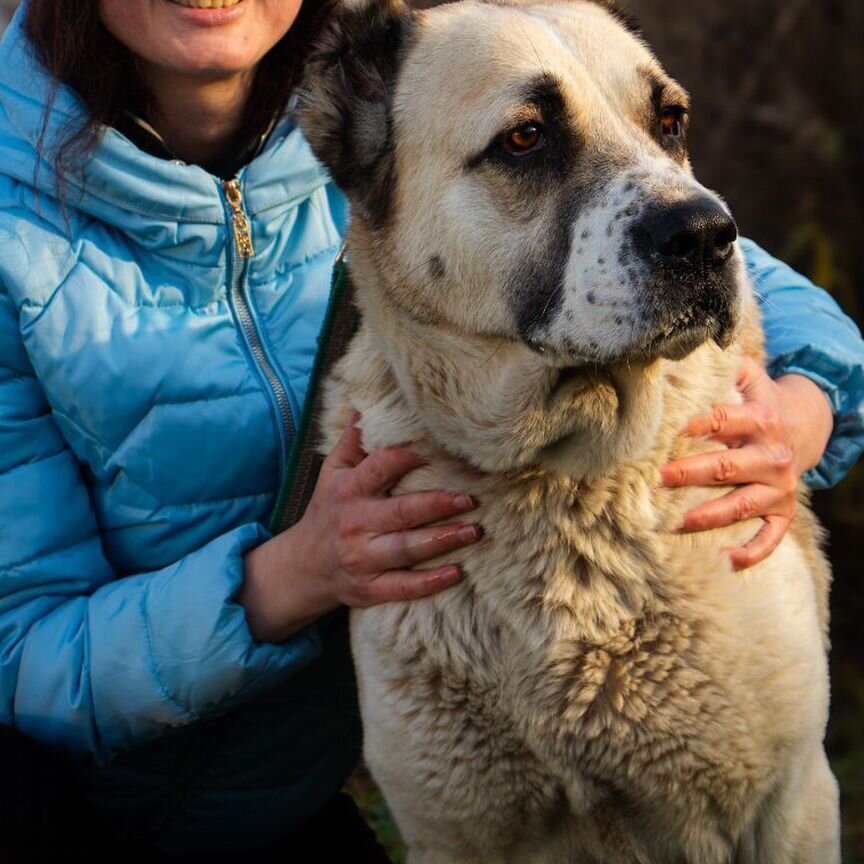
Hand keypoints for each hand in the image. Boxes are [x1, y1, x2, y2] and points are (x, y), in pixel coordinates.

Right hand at [239, 414, 481, 641]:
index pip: (381, 467)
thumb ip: (354, 440)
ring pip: (407, 549)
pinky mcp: (370, 589)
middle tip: (471, 498)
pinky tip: (457, 573)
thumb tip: (368, 400)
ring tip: (474, 531)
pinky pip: (402, 587)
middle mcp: (356, 523)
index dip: (409, 457)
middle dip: (438, 504)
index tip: (439, 450)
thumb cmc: (329, 510)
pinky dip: (429, 583)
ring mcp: (363, 558)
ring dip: (442, 540)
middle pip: (401, 512)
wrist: (303, 567)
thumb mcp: (333, 472)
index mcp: (350, 490)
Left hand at [661, 357, 832, 570]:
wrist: (805, 427)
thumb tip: (690, 344)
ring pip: (741, 506)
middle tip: (659, 479)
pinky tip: (727, 562)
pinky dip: (753, 552)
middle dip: (690, 474)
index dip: (697, 425)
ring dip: (708, 516)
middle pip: (726, 468)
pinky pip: (771, 537)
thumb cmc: (760, 403)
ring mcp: (779, 487)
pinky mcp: (785, 511)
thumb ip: (725, 366)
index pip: (722, 422)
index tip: (670, 431)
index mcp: (759, 420)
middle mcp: (771, 456)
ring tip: (675, 523)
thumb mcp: (750, 378)